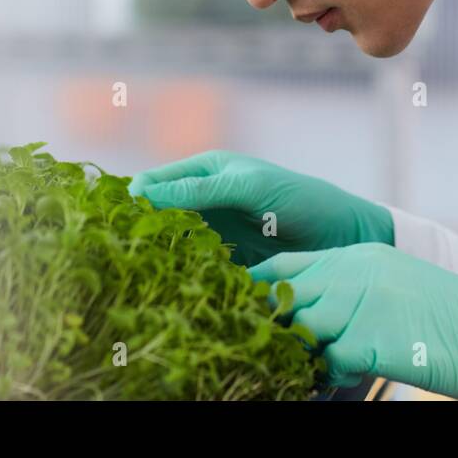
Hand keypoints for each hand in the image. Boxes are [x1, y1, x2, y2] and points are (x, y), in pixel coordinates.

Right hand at [127, 150, 393, 266]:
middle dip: (140, 232)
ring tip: (141, 275)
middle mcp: (204, 199)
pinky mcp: (225, 260)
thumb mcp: (250, 189)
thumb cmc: (301, 199)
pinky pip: (195, 267)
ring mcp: (214, 231)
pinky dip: (183, 275)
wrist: (343, 235)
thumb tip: (142, 193)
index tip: (115, 222)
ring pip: (172, 243)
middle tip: (120, 254)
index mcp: (205, 170)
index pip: (154, 182)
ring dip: (159, 257)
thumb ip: (201, 192)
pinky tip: (173, 287)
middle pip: (157, 215)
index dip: (133, 199)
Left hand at [249, 243, 457, 398]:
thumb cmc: (447, 319)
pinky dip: (333, 377)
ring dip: (304, 357)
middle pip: (284, 298)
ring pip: (301, 331)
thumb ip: (346, 292)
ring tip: (319, 370)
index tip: (235, 312)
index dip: (256, 291)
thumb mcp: (391, 287)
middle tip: (269, 355)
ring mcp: (364, 301)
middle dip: (272, 329)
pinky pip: (330, 362)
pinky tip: (349, 377)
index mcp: (356, 257)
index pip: (284, 266)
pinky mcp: (375, 337)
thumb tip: (298, 320)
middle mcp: (354, 271)